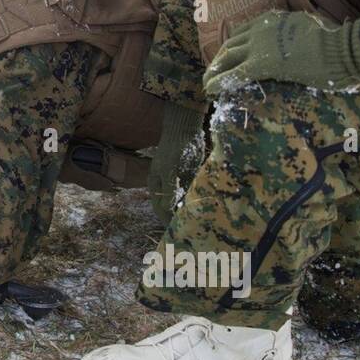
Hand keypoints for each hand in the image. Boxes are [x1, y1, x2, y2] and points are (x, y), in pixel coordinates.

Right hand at [148, 104, 204, 223]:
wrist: (185, 127)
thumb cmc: (174, 148)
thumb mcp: (169, 171)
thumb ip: (168, 191)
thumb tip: (167, 210)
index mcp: (156, 184)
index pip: (160, 207)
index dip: (167, 219)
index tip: (177, 232)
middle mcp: (165, 184)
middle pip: (170, 205)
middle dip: (178, 216)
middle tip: (189, 229)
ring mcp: (177, 179)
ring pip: (182, 199)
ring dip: (188, 208)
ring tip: (198, 220)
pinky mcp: (189, 174)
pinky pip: (191, 190)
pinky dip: (195, 198)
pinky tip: (203, 205)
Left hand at [203, 12, 359, 95]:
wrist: (342, 49)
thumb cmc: (334, 42)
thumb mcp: (309, 28)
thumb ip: (293, 33)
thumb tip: (291, 43)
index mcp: (273, 19)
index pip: (243, 32)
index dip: (233, 47)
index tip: (228, 57)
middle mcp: (261, 28)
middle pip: (230, 44)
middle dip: (220, 59)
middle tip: (213, 72)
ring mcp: (259, 44)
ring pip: (227, 57)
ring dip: (215, 71)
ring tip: (208, 83)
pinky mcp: (261, 64)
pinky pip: (234, 73)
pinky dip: (220, 81)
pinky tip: (211, 90)